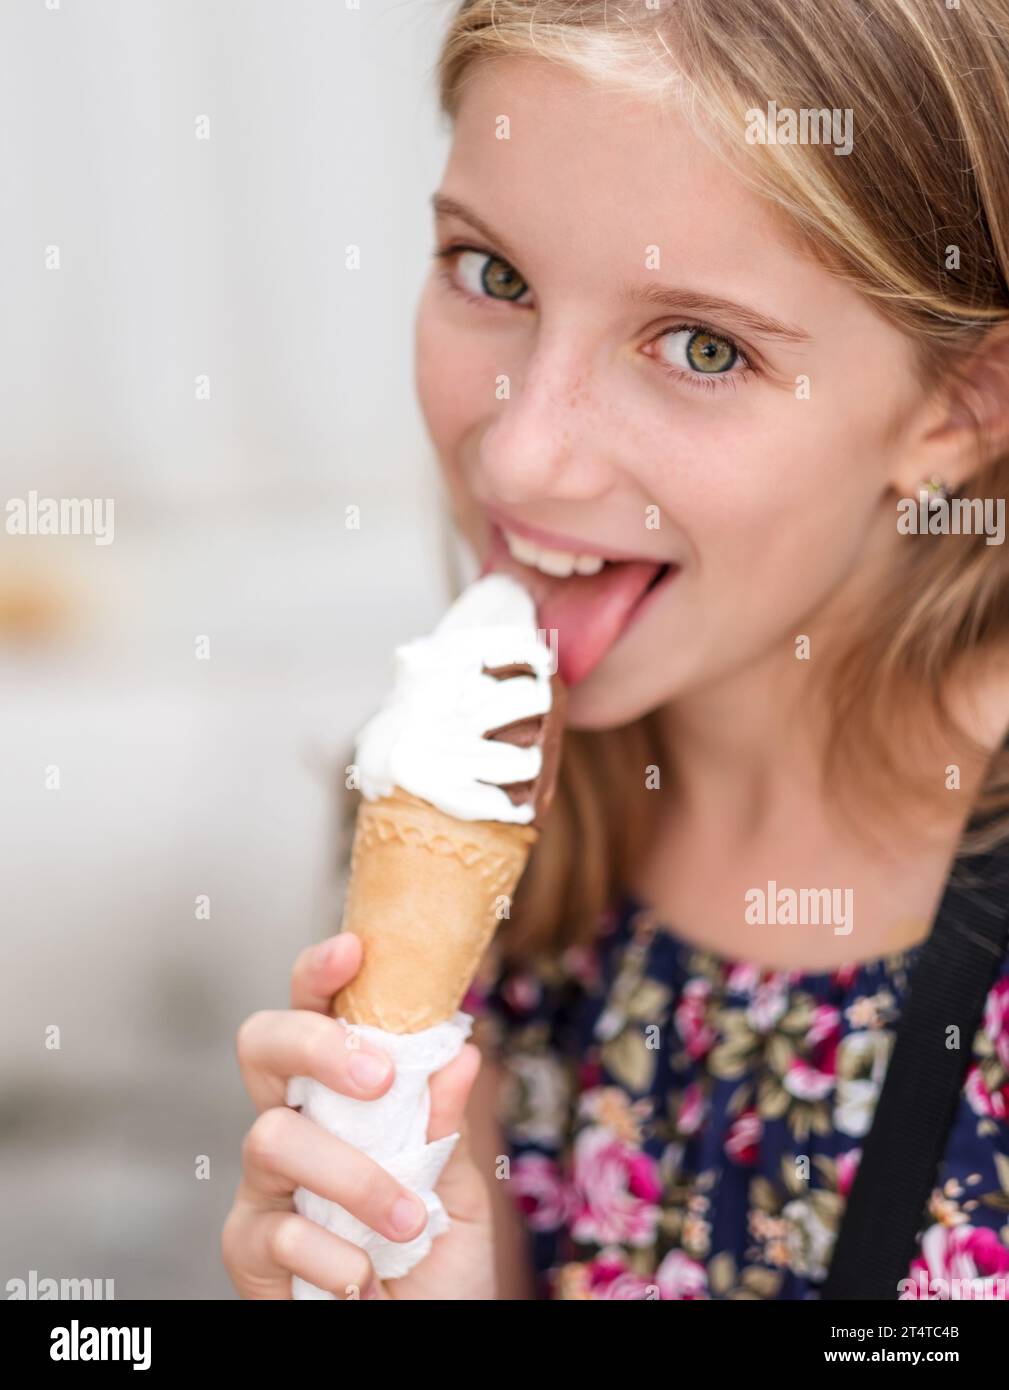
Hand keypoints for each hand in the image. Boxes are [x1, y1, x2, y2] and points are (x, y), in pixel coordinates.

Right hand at [221, 932, 495, 1298]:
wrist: (426, 1340)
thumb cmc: (435, 1262)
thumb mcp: (458, 1190)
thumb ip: (447, 1126)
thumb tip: (460, 1052)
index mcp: (343, 1096)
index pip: (317, 1015)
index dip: (321, 975)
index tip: (355, 949)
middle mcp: (294, 1125)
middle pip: (261, 1046)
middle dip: (312, 1045)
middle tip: (378, 1078)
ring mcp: (266, 1186)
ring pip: (270, 1138)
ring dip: (351, 1177)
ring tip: (408, 1222)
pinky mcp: (250, 1249)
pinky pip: (274, 1232)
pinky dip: (333, 1258)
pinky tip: (365, 1279)